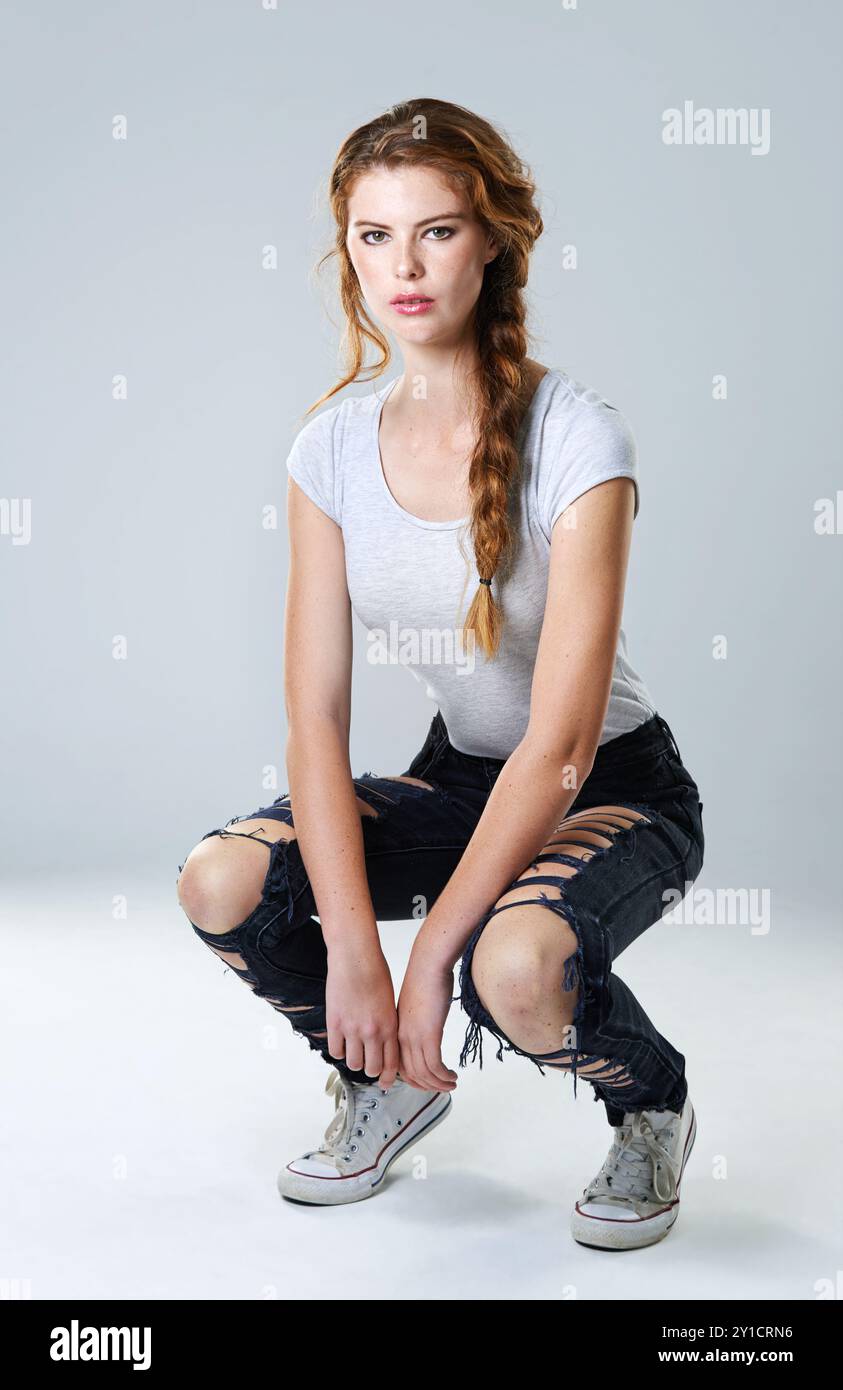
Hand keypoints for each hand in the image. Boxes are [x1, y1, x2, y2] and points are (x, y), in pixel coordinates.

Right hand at [325, 947, 399, 1087]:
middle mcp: (373, 1032)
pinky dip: (339, 1050)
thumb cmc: (375, 973)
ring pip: (353, 1063)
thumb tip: (383, 1044)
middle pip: (372, 1069)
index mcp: (390, 1026)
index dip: (388, 1077)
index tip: (385, 1082)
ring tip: (354, 1052)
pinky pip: (335, 1051)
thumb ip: (387, 1025)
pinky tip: (341, 1042)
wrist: (355, 957)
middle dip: (370, 1070)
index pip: (391, 1063)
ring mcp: (353, 1029)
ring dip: (354, 1061)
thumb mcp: (389, 1002)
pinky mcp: (334, 1023)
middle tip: (367, 1066)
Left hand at [396, 953, 458, 1092]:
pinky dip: (444, 1076)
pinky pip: (435, 1066)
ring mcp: (414, 1036)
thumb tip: (425, 1029)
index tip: (427, 1083)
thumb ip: (416, 1021)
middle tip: (442, 1088)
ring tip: (451, 1084)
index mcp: (397, 1030)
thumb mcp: (416, 1005)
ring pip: (423, 1073)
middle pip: (410, 1073)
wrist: (429, 964)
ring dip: (439, 1084)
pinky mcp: (429, 1034)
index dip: (414, 1079)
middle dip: (427, 1086)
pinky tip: (452, 1076)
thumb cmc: (425, 978)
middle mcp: (402, 1037)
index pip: (400, 1065)